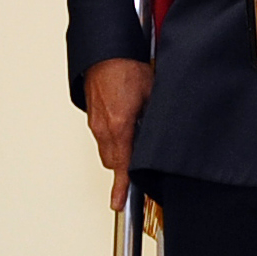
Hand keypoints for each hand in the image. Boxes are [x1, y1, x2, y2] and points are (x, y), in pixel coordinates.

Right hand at [82, 57, 151, 193]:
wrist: (105, 52)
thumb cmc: (126, 68)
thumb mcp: (152, 93)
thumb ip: (156, 118)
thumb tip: (164, 133)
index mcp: (119, 125)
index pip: (122, 165)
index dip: (121, 186)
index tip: (119, 203)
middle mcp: (104, 128)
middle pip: (113, 162)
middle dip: (125, 167)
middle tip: (139, 165)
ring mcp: (96, 123)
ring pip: (107, 151)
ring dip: (120, 152)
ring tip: (135, 138)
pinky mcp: (93, 118)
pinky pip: (102, 138)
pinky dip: (114, 140)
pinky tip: (126, 126)